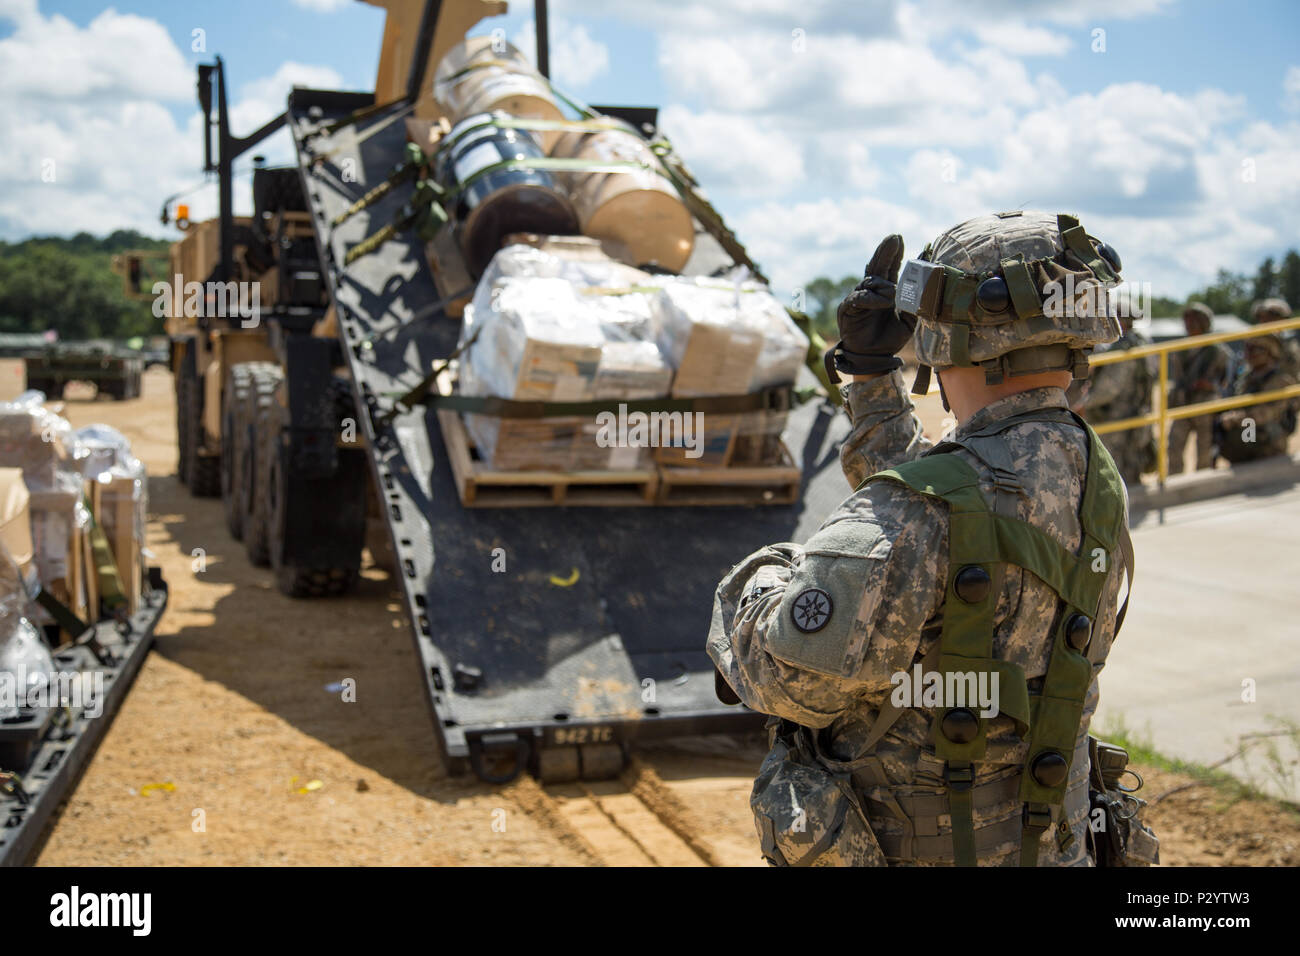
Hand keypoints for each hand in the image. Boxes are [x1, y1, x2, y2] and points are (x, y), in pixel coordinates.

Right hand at [828, 235, 915, 380]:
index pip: (889, 268)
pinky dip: (872, 298)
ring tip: (893, 296)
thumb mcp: (910, 320)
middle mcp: (871, 292)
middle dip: (885, 252)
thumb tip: (927, 284)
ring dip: (884, 286)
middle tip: (894, 239)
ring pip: (870, 282)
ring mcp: (857, 299)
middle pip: (877, 267)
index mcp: (885, 292)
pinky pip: (858, 298)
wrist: (875, 357)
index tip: (899, 239)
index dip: (893, 253)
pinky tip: (883, 301)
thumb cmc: (891, 338)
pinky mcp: (847, 310)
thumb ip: (916, 303)